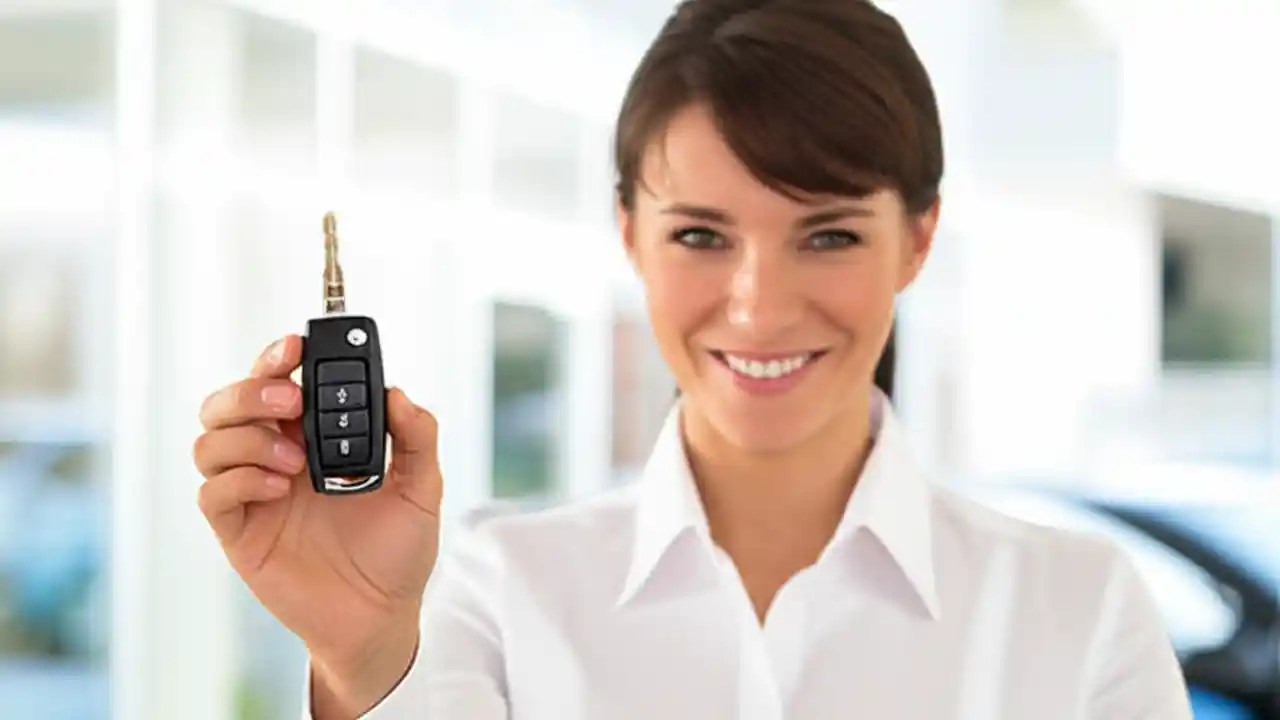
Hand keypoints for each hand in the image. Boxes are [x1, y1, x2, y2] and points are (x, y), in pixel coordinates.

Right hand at [193, 334, 442, 712]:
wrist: (381, 618)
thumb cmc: (397, 553)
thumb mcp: (422, 489)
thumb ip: (416, 437)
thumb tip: (397, 393)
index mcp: (313, 437)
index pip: (279, 382)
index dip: (277, 357)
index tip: (296, 345)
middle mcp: (276, 457)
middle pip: (229, 402)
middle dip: (251, 388)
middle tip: (290, 398)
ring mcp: (253, 494)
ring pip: (210, 441)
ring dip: (246, 437)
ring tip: (294, 460)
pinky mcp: (239, 533)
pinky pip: (211, 494)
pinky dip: (238, 480)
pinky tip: (279, 488)